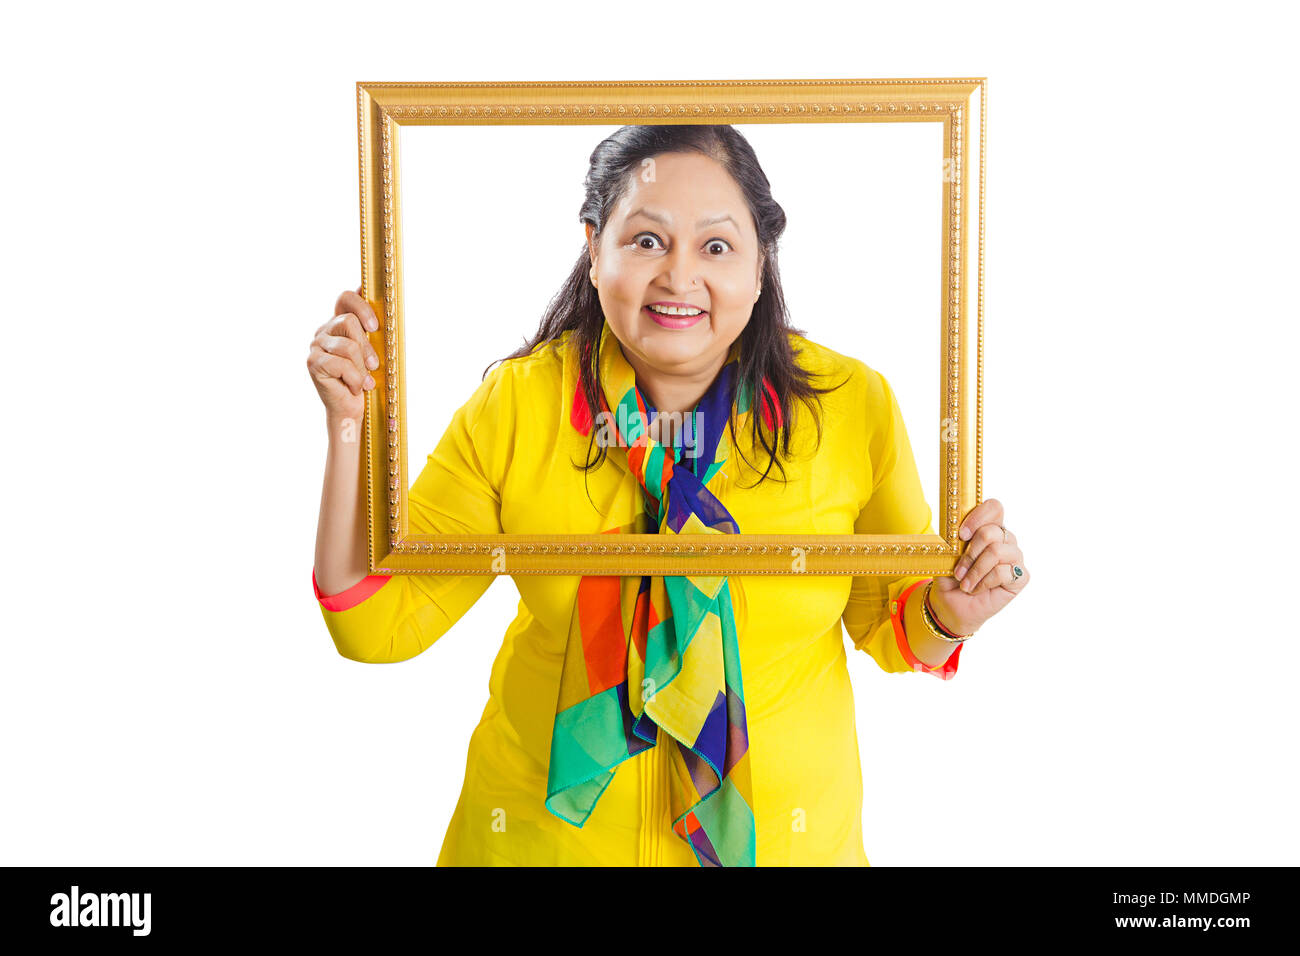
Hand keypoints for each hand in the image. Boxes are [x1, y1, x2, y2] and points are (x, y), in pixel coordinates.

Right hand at [306, 287, 380, 430]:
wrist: (353, 410)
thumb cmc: (366, 380)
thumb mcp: (373, 353)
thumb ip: (373, 333)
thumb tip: (383, 317)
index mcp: (339, 323)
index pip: (346, 298)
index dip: (361, 305)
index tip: (375, 325)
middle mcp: (325, 331)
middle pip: (349, 320)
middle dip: (367, 345)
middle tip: (373, 364)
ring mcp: (316, 345)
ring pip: (348, 345)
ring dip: (361, 367)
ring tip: (364, 381)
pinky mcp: (313, 362)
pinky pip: (342, 364)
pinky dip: (355, 379)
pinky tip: (355, 388)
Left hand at [927, 497, 1028, 635]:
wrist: (952, 605)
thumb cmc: (951, 578)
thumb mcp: (946, 556)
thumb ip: (953, 541)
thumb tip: (954, 532)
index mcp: (988, 528)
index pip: (994, 508)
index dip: (978, 517)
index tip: (961, 535)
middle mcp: (1005, 540)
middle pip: (992, 531)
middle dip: (970, 553)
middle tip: (958, 570)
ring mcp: (1015, 558)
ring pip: (997, 551)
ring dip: (975, 569)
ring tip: (964, 583)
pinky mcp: (1021, 577)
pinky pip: (1004, 572)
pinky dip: (984, 582)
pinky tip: (976, 589)